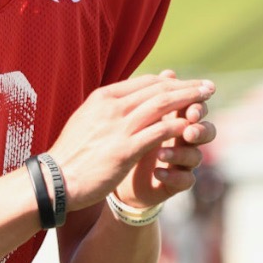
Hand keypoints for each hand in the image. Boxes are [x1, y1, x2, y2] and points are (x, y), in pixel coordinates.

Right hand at [49, 71, 215, 212]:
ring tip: (207, 99)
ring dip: (188, 100)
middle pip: (158, 89)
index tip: (187, 84)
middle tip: (207, 87)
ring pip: (162, 105)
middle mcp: (112, 106)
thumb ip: (108, 107)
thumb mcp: (86, 120)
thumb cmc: (71, 154)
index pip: (145, 82)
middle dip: (186, 86)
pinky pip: (159, 131)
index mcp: (103, 97)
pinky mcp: (125, 149)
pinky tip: (192, 126)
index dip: (170, 82)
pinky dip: (178, 126)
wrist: (55, 180)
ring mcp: (119, 126)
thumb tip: (123, 97)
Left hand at [115, 71, 215, 211]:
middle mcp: (184, 140)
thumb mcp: (135, 115)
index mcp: (177, 119)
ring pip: (196, 157)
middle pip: (206, 131)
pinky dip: (173, 176)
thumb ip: (152, 96)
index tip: (192, 106)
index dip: (197, 105)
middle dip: (200, 130)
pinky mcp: (174, 182)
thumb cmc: (126, 138)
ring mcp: (181, 162)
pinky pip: (184, 181)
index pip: (195, 108)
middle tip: (189, 130)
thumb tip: (169, 71)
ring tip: (161, 153)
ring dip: (181, 153)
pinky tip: (158, 172)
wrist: (111, 171)